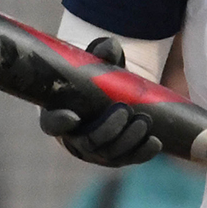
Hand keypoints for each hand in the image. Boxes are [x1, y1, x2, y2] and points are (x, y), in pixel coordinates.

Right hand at [37, 37, 161, 166]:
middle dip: (108, 130)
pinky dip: (142, 153)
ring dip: (128, 140)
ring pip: (109, 155)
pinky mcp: (115, 157)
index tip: (73, 116)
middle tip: (125, 110)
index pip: (51, 124)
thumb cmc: (95, 75)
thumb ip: (101, 52)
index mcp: (58, 114)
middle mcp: (73, 138)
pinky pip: (127, 159)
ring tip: (143, 121)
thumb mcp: (96, 60)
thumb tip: (109, 48)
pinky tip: (155, 142)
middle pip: (87, 144)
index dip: (59, 123)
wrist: (112, 90)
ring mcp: (95, 152)